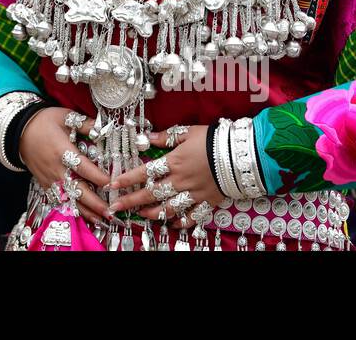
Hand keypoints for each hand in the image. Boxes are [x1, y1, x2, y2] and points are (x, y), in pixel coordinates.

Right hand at [18, 107, 108, 223]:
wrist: (19, 131)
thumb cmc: (44, 122)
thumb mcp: (65, 117)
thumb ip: (86, 124)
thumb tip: (105, 129)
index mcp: (62, 150)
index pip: (83, 167)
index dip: (98, 177)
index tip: (112, 183)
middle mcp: (56, 168)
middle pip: (77, 189)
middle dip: (94, 202)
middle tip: (110, 211)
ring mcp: (50, 178)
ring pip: (69, 199)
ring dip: (85, 211)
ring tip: (101, 219)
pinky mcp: (45, 184)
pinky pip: (59, 200)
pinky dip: (71, 209)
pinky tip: (84, 216)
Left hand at [104, 126, 221, 225]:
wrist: (243, 154)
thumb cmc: (215, 140)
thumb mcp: (188, 132)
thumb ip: (167, 136)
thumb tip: (149, 136)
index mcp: (174, 162)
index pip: (144, 172)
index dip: (127, 179)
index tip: (112, 184)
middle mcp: (181, 180)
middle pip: (151, 193)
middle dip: (131, 201)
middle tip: (116, 207)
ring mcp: (194, 193)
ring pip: (168, 208)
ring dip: (152, 213)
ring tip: (140, 215)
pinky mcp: (208, 202)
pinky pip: (192, 217)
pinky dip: (181, 222)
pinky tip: (172, 223)